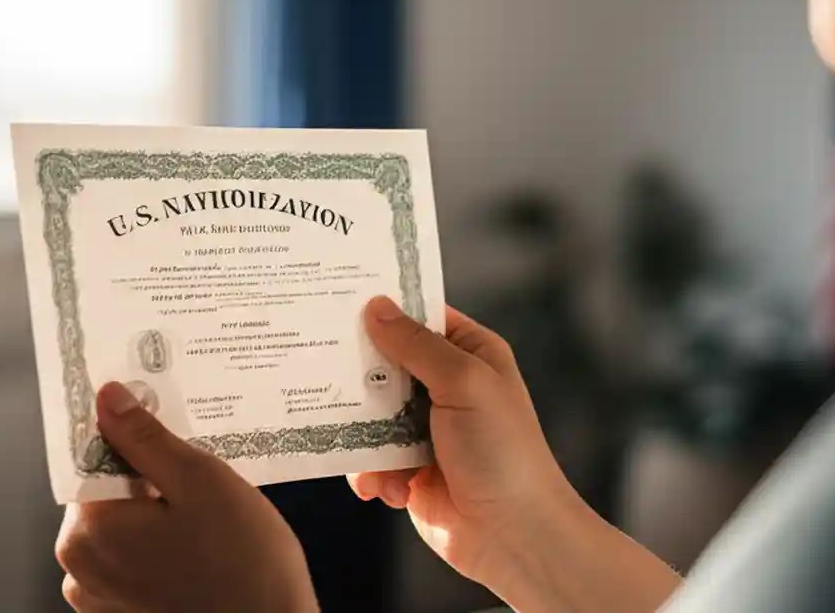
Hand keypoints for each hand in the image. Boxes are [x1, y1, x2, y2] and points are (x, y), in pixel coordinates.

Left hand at [56, 382, 317, 612]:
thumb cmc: (243, 564)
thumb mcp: (201, 481)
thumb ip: (146, 439)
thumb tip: (107, 398)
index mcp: (88, 529)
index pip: (90, 458)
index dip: (129, 435)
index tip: (164, 429)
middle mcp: (79, 568)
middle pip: (103, 493)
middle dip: (145, 477)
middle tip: (197, 476)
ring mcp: (99, 598)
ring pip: (120, 527)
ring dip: (153, 512)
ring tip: (204, 515)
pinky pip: (131, 561)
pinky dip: (157, 546)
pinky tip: (198, 545)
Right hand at [348, 297, 678, 611]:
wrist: (513, 535)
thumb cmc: (502, 452)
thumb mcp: (463, 382)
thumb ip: (416, 344)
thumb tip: (376, 307)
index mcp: (470, 354)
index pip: (421, 316)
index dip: (385, 307)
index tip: (340, 298)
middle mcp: (447, 386)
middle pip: (386, 362)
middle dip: (359, 372)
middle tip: (321, 365)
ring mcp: (426, 428)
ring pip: (369, 412)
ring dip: (363, 432)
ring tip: (366, 450)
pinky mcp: (409, 467)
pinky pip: (370, 457)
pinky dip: (372, 473)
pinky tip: (388, 489)